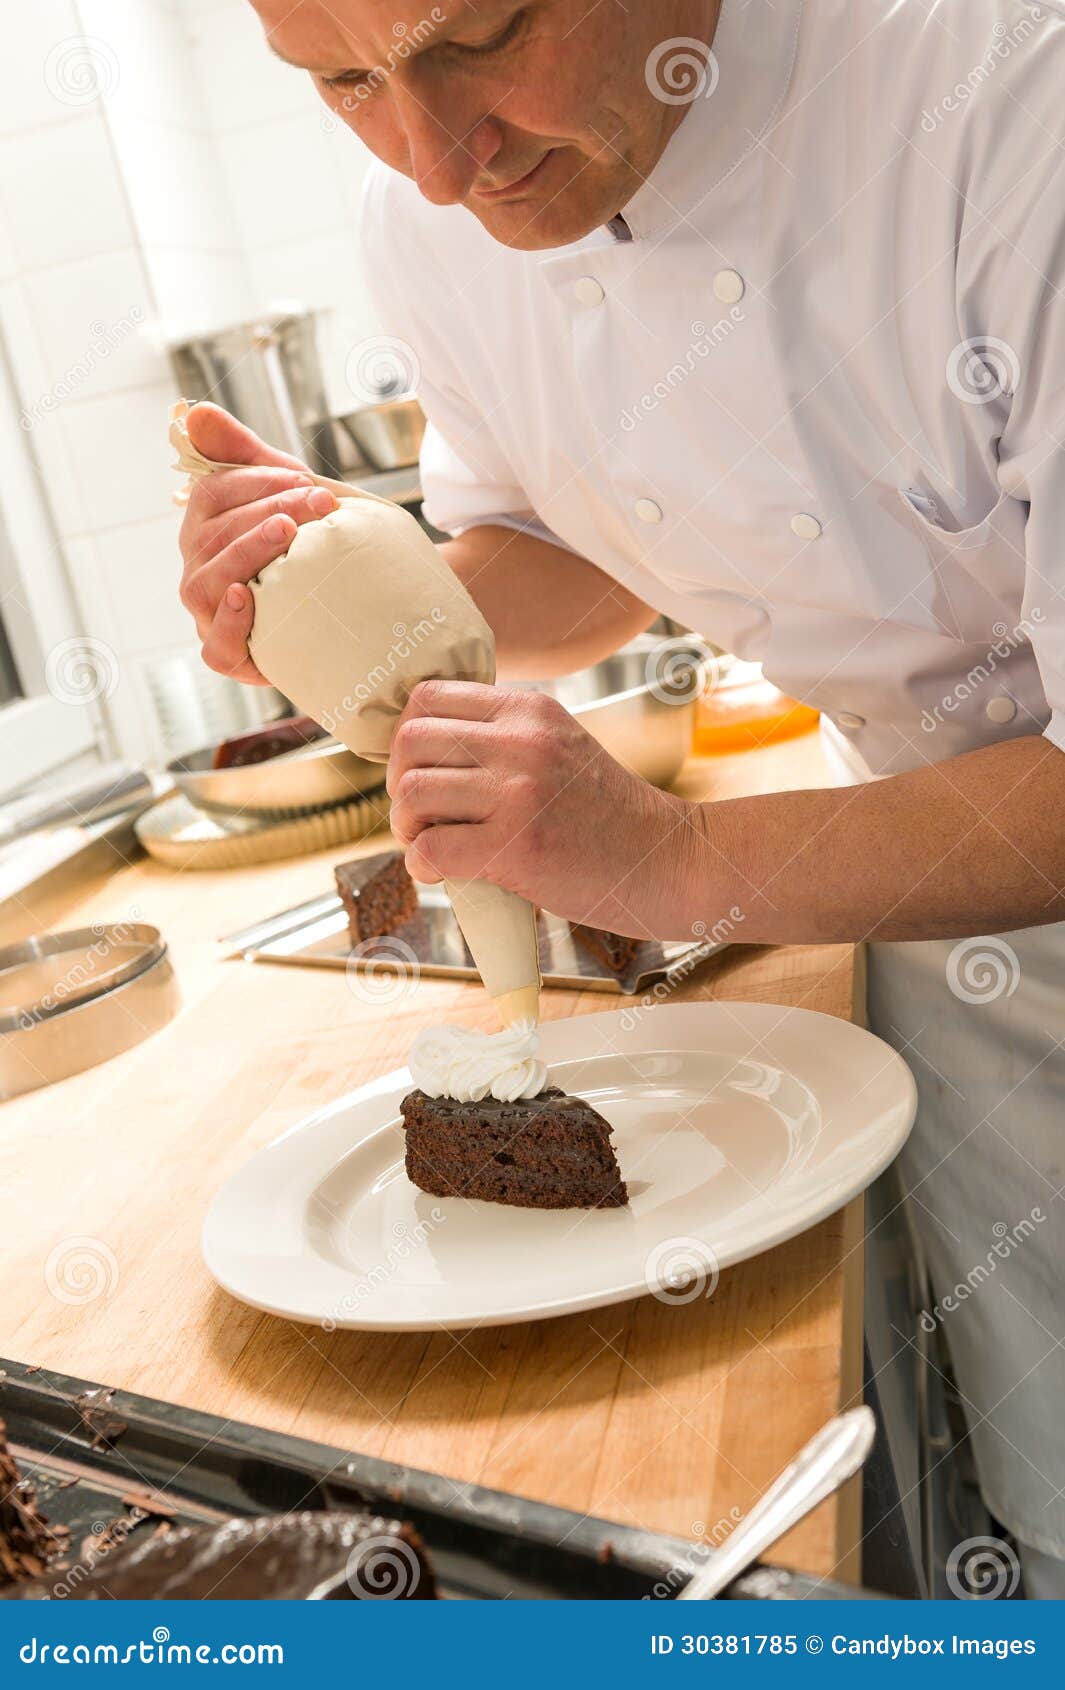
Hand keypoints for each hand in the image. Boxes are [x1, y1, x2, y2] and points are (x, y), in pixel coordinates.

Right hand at [178, 404, 338, 683]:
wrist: (342, 613)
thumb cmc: (306, 549)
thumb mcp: (284, 496)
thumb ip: (245, 455)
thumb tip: (197, 412)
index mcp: (205, 528)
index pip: (212, 494)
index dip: (255, 481)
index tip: (305, 479)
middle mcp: (198, 568)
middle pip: (214, 534)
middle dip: (268, 511)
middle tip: (318, 503)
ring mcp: (208, 613)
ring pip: (206, 582)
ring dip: (246, 553)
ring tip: (285, 533)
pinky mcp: (226, 654)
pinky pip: (214, 644)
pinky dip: (227, 621)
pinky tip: (245, 596)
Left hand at [387, 681, 712, 939]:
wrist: (669, 860)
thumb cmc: (608, 816)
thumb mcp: (561, 747)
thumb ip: (505, 738)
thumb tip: (422, 749)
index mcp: (529, 710)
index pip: (427, 697)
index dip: (405, 738)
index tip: (419, 771)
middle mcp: (522, 742)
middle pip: (409, 741)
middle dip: (398, 783)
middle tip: (422, 816)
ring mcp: (519, 792)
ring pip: (412, 794)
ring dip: (407, 827)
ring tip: (431, 844)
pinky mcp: (517, 846)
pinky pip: (430, 849)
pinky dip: (422, 866)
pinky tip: (444, 873)